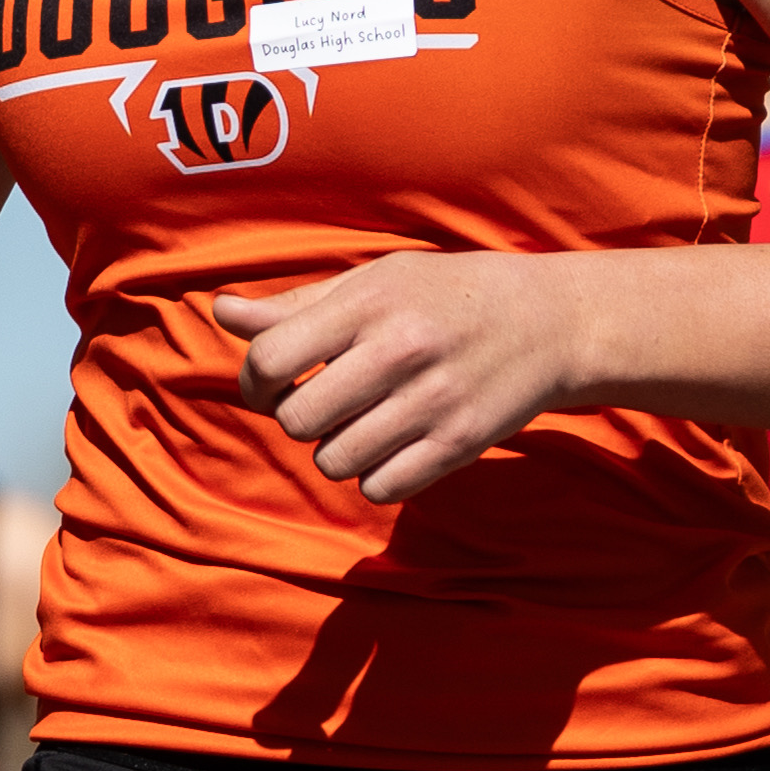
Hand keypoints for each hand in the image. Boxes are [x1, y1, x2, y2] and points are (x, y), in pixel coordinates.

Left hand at [208, 248, 579, 502]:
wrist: (548, 321)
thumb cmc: (444, 296)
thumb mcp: (373, 282)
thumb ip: (296, 305)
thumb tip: (221, 313)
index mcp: (369, 303)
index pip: (271, 358)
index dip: (254, 381)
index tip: (270, 384)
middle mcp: (399, 351)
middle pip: (298, 420)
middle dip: (297, 419)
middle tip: (321, 405)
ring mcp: (431, 402)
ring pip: (335, 461)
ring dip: (335, 451)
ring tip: (360, 424)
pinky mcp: (458, 444)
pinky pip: (380, 487)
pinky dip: (373, 477)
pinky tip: (390, 447)